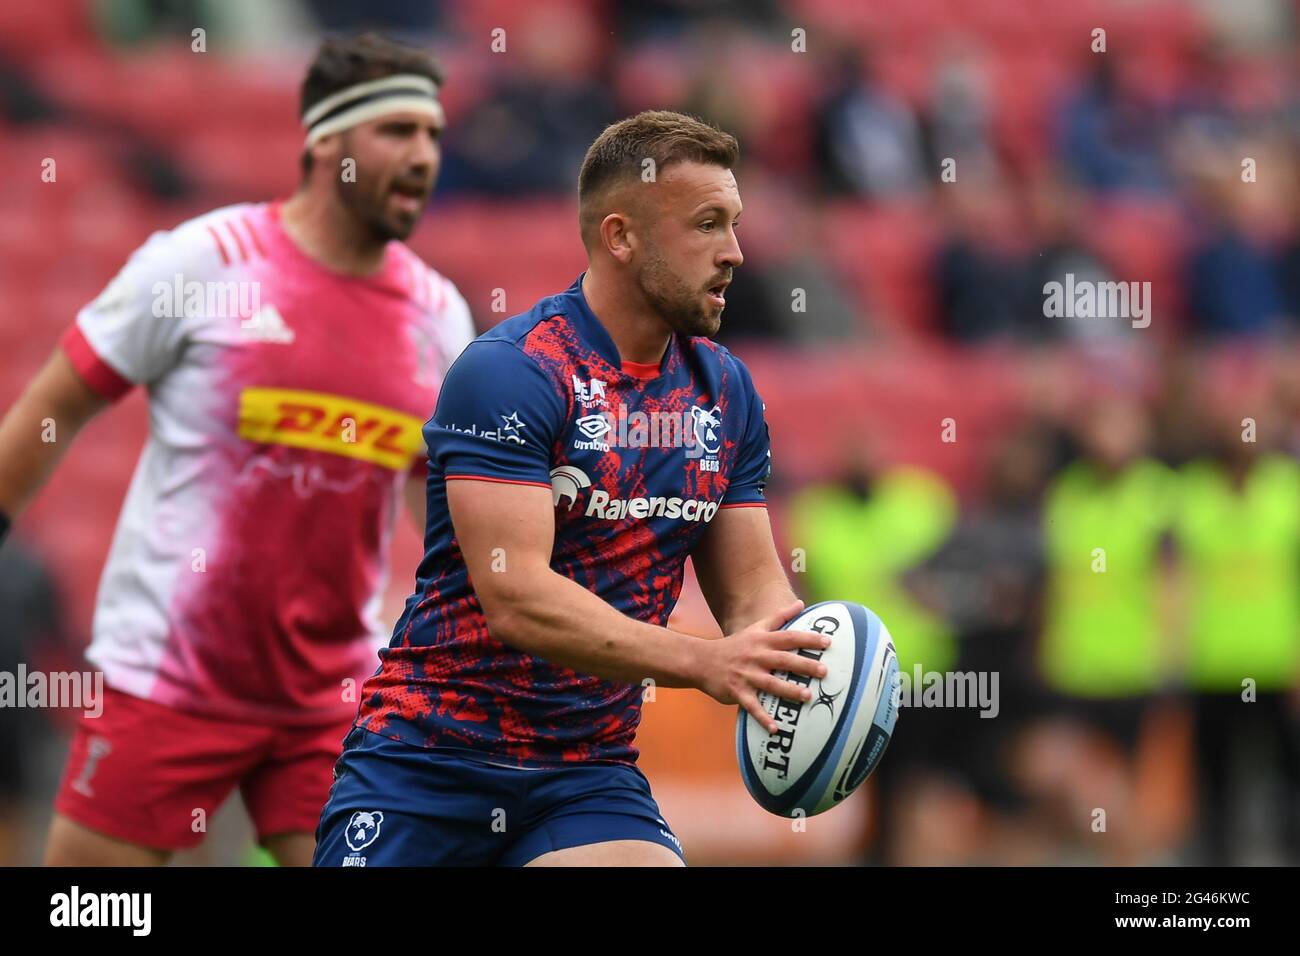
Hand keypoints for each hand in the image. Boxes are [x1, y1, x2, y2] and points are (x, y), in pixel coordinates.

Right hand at [693, 600, 831, 733]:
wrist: (702, 661)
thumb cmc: (735, 645)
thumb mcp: (755, 628)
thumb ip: (779, 617)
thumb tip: (800, 604)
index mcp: (762, 641)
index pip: (789, 637)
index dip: (808, 638)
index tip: (828, 642)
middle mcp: (756, 656)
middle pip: (783, 660)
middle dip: (804, 665)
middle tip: (824, 671)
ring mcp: (747, 675)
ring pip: (771, 683)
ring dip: (789, 690)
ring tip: (807, 696)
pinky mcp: (737, 692)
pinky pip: (752, 706)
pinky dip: (763, 717)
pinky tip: (776, 728)